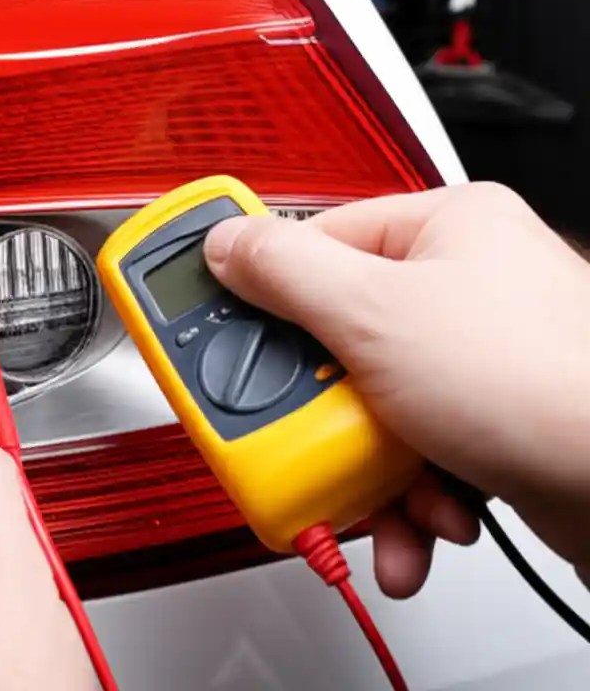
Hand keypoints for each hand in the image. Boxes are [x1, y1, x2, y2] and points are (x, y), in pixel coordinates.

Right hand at [203, 182, 589, 596]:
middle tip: (306, 431)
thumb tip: (228, 243)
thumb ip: (286, 272)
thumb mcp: (373, 314)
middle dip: (323, 413)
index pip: (319, 245)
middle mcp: (466, 288)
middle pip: (339, 344)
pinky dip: (407, 499)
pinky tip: (417, 522)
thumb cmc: (538, 383)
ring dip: (364, 472)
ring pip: (375, 411)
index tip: (217, 322)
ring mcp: (480, 361)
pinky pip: (417, 454)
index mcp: (445, 231)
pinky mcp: (492, 425)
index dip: (264, 295)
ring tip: (374, 499)